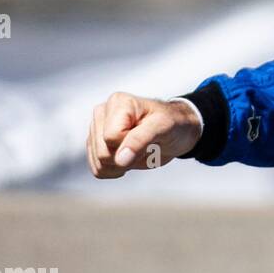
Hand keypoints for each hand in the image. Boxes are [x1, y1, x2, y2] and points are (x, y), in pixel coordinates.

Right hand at [87, 93, 202, 177]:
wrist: (178, 132)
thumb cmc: (173, 124)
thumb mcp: (164, 127)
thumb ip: (140, 140)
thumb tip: (120, 159)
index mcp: (118, 102)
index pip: (111, 137)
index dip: (132, 145)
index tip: (149, 137)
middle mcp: (103, 113)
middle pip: (103, 152)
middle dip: (127, 157)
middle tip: (146, 145)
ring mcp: (97, 129)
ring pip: (98, 163)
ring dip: (122, 165)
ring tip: (139, 150)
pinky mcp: (96, 144)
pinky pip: (97, 169)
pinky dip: (116, 170)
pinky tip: (129, 157)